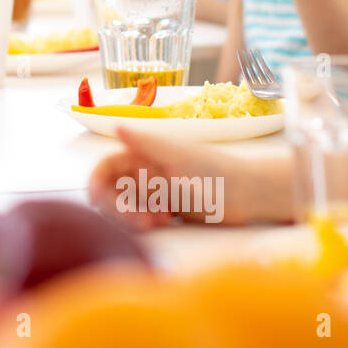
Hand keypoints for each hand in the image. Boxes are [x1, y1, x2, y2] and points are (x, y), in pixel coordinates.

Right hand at [87, 124, 251, 227]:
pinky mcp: (167, 209)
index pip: (105, 170)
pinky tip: (169, 221)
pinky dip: (150, 223)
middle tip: (141, 221)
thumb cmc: (215, 172)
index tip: (101, 202)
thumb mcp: (177, 157)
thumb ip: (145, 144)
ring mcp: (155, 191)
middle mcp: (144, 172)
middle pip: (113, 193)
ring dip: (135, 217)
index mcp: (142, 155)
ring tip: (160, 221)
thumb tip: (116, 125)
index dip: (98, 186)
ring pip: (128, 208)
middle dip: (120, 209)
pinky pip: (144, 218)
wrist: (250, 193)